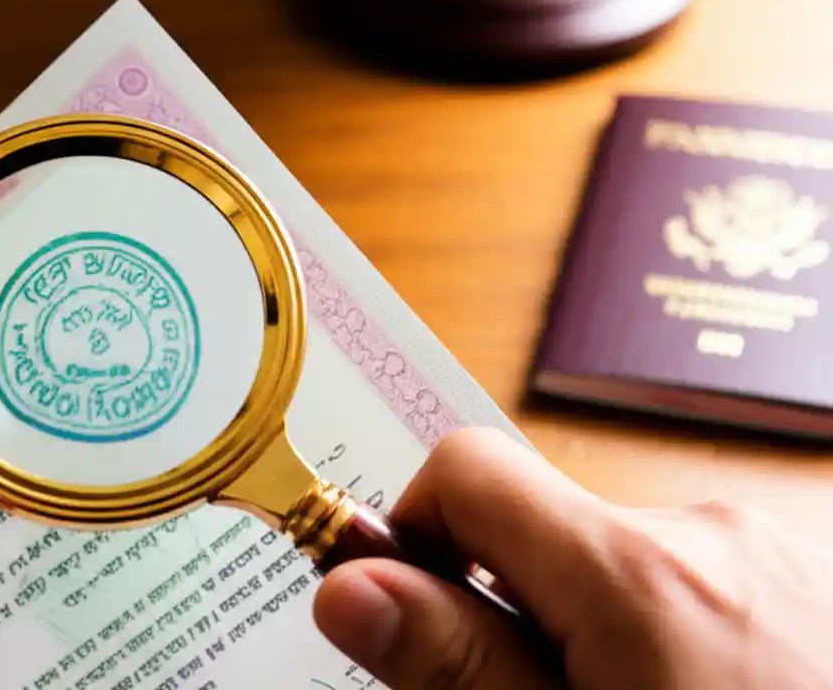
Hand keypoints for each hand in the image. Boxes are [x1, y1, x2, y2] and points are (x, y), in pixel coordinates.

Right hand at [313, 428, 832, 689]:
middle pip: (542, 523)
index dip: (415, 535)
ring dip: (591, 627)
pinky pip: (691, 581)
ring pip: (617, 560)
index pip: (467, 470)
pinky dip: (664, 633)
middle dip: (511, 607)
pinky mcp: (809, 582)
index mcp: (636, 573)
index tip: (415, 619)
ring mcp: (772, 557)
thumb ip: (458, 666)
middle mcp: (708, 537)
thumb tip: (349, 585)